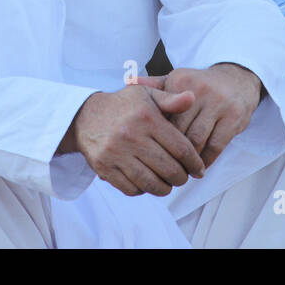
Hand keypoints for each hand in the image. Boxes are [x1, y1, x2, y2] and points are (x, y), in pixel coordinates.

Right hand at [61, 83, 205, 196]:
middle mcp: (131, 136)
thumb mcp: (146, 94)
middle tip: (184, 177)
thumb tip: (192, 97)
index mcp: (146, 118)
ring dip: (165, 188)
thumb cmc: (123, 106)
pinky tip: (149, 183)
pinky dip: (144, 190)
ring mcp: (116, 154)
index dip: (194, 163)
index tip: (199, 169)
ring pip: (151, 183)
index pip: (180, 148)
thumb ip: (171, 99)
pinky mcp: (104, 168)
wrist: (85, 116)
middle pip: (168, 169)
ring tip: (169, 183)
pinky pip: (131, 189)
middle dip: (181, 177)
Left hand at [136, 62, 262, 167]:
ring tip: (181, 172)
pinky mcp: (234, 117)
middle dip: (171, 152)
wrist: (236, 79)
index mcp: (180, 81)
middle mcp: (199, 91)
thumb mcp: (177, 80)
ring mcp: (218, 104)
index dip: (157, 136)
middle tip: (163, 168)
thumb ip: (155, 86)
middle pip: (179, 130)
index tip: (149, 152)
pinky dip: (206, 160)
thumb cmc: (199, 85)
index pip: (163, 115)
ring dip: (189, 160)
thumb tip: (127, 81)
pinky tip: (200, 168)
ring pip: (197, 140)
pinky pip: (216, 145)